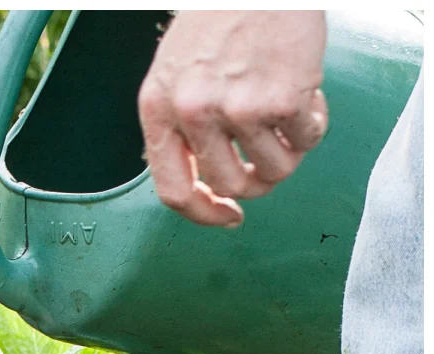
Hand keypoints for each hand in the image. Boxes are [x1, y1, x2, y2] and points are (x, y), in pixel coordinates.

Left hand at [138, 11, 327, 226]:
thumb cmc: (221, 16)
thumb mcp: (175, 71)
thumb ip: (180, 123)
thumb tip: (201, 179)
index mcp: (158, 108)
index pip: (173, 190)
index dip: (203, 213)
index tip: (228, 215)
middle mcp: (192, 111)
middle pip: (228, 185)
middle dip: (255, 182)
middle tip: (269, 160)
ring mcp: (237, 108)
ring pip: (272, 171)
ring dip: (288, 154)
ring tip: (289, 118)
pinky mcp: (282, 99)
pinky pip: (306, 142)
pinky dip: (313, 127)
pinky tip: (308, 97)